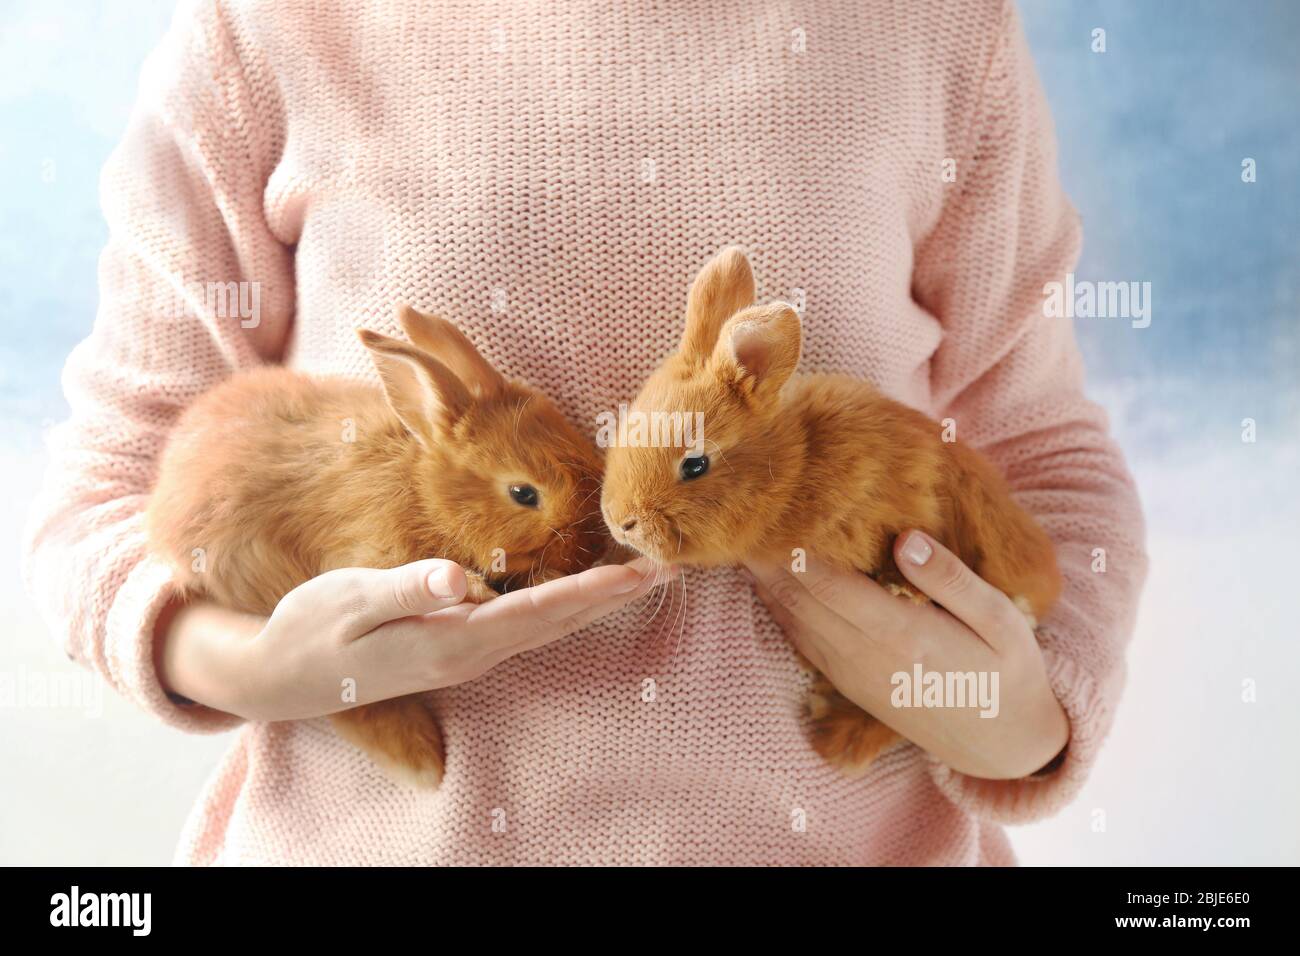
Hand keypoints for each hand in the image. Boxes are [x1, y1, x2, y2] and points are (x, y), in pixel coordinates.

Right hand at [156, 558, 664, 721]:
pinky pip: (524, 626)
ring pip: (545, 626)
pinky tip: (578, 593)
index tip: (642, 573)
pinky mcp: (456, 646)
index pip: (540, 611)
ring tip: (638, 577)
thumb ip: (410, 588)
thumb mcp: (353, 601)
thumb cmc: (314, 628)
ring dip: (594, 602)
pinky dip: (561, 607)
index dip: (594, 590)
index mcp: (454, 641)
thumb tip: (462, 578)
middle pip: (557, 621)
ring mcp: (466, 654)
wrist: (283, 676)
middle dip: (613, 595)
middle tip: (667, 567)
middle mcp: (471, 653)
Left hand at [744, 532, 1067, 779]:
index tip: (774, 507)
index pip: (829, 583)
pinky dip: (779, 608)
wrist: (1003, 746)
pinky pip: (802, 641)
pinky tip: (766, 582)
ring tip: (744, 537)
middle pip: (799, 598)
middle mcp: (866, 656)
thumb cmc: (1008, 671)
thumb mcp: (1000, 621)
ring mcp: (852, 674)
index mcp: (903, 634)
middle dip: (768, 557)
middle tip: (744, 514)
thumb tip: (905, 538)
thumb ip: (951, 579)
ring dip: (767, 580)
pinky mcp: (849, 685)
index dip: (794, 547)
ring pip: (793, 619)